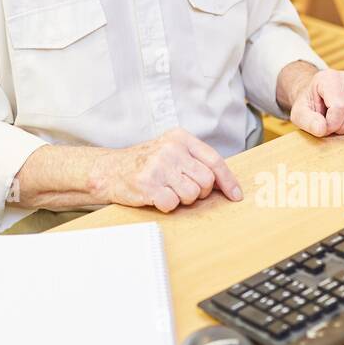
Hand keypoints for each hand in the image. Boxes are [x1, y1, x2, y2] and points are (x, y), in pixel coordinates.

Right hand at [91, 128, 242, 212]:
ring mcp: (159, 166)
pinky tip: (155, 196)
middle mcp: (171, 149)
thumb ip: (194, 160)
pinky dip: (166, 206)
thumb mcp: (170, 151)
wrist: (108, 170)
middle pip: (206, 181)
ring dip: (181, 199)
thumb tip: (225, 182)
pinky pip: (172, 204)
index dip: (228, 180)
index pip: (214, 160)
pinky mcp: (148, 184)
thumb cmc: (143, 163)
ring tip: (166, 190)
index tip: (235, 195)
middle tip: (182, 189)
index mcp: (180, 138)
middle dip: (199, 192)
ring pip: (192, 195)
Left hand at [286, 67, 343, 135]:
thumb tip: (322, 129)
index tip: (324, 127)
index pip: (340, 107)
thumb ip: (307, 122)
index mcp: (329, 78)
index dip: (333, 124)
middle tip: (333, 125)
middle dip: (343, 127)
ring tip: (343, 120)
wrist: (319, 93)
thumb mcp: (300, 113)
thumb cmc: (310, 104)